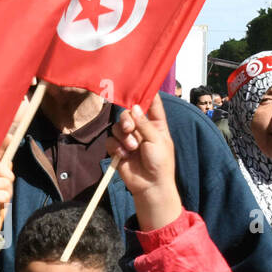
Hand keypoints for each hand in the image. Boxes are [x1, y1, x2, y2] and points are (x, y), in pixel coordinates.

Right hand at [106, 94, 181, 230]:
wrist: (150, 185)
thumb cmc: (160, 163)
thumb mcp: (157, 140)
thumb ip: (144, 123)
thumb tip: (135, 107)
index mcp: (156, 124)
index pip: (151, 104)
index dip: (145, 94)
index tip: (137, 86)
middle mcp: (141, 129)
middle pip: (128, 113)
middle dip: (127, 119)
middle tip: (129, 129)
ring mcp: (129, 139)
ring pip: (118, 127)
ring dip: (123, 137)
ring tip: (131, 148)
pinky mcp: (118, 149)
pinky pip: (111, 141)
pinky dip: (116, 147)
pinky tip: (124, 155)